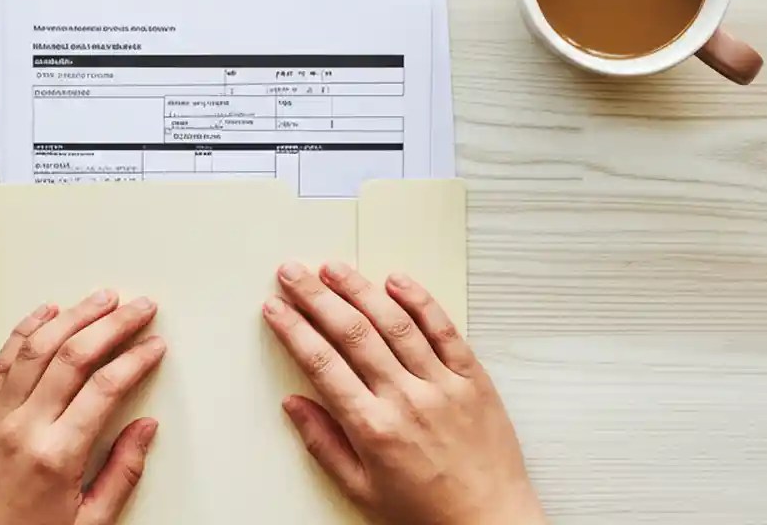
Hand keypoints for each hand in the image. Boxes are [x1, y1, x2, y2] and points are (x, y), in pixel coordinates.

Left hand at [0, 291, 165, 524]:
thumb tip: (146, 429)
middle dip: (112, 324)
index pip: (104, 387)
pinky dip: (24, 330)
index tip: (154, 345)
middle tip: (139, 307)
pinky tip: (45, 314)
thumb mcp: (89, 524)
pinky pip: (2, 362)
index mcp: (55, 456)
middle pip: (73, 356)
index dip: (135, 359)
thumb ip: (122, 472)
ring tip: (100, 300)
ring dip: (72, 316)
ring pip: (36, 348)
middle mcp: (22, 429)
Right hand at [263, 263, 545, 524]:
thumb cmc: (426, 513)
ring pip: (395, 322)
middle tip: (292, 273)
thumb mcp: (361, 490)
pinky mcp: (473, 379)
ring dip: (360, 289)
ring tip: (334, 268)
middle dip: (316, 297)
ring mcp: (442, 385)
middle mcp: (406, 399)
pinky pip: (444, 330)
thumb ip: (324, 444)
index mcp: (373, 428)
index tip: (274, 308)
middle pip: (351, 333)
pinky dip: (420, 301)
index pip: (322, 363)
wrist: (491, 524)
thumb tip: (294, 404)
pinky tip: (397, 280)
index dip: (293, 329)